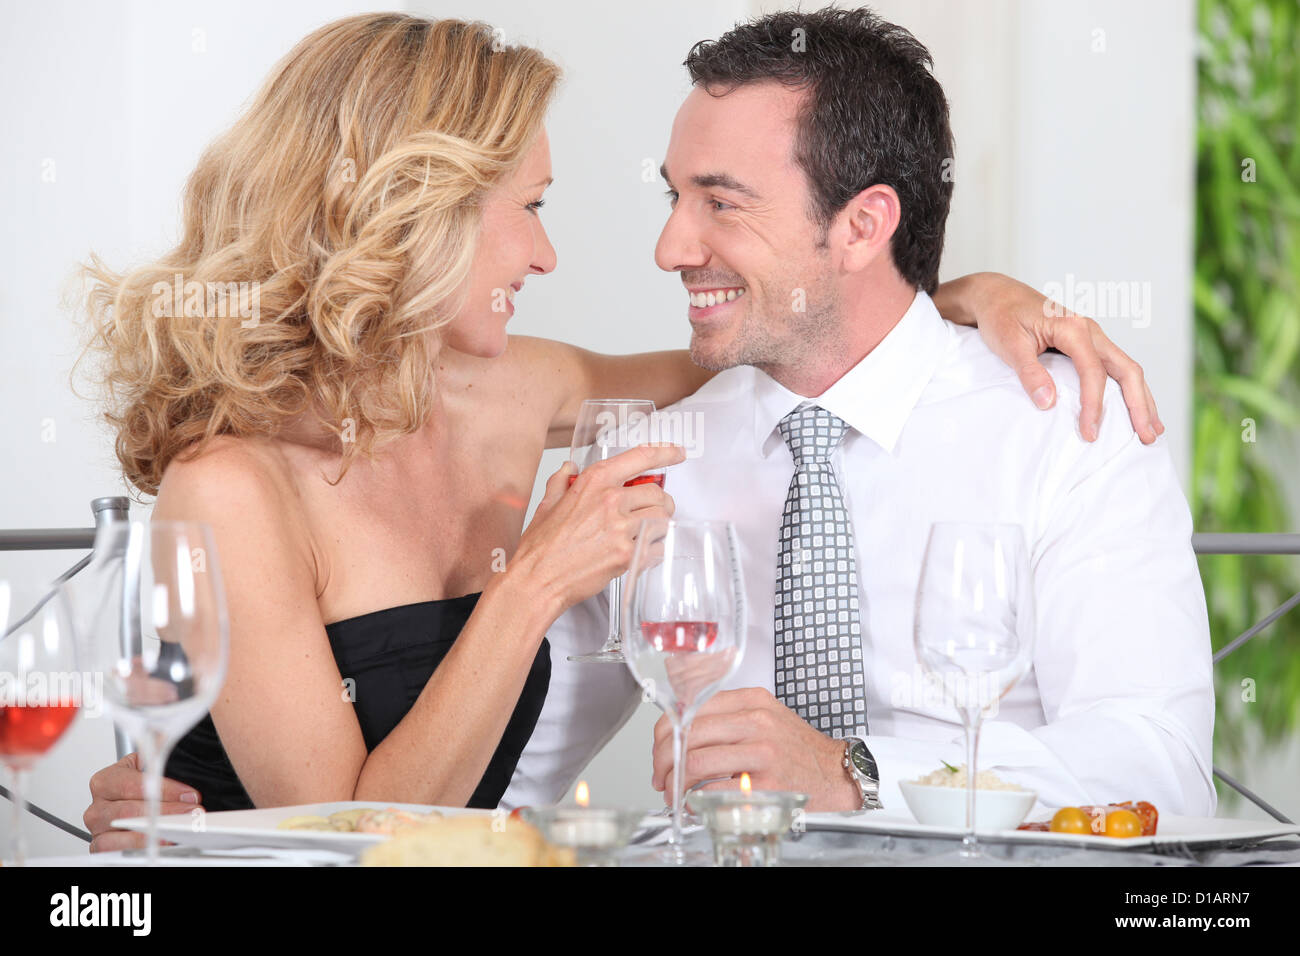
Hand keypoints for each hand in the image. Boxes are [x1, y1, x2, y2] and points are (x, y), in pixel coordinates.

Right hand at [83, 751, 200, 852]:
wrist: (132, 801)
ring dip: (155, 832)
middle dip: (166, 812)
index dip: (165, 790)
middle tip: (191, 812)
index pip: (134, 785)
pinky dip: (140, 847)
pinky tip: (162, 842)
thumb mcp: (148, 763)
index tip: (189, 794)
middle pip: (129, 811)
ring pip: (121, 833)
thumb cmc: (141, 783)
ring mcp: (97, 828)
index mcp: (106, 780)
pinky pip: (115, 850)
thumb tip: (172, 733)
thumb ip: (157, 750)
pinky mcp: (102, 846)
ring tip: (179, 829)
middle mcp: (97, 805)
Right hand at [510, 443, 683, 609]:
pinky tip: (641, 552)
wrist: (537, 579)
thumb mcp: (547, 504)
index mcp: (594, 483)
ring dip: (659, 526)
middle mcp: (611, 501)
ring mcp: (621, 529)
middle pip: (657, 493)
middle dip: (661, 502)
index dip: (665, 453)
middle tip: (655, 510)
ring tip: (647, 532)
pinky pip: (658, 548)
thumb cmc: (540, 547)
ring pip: (662, 520)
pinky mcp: (628, 555)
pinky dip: (655, 551)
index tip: (677, 453)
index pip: (640, 457)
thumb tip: (569, 467)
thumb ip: (561, 481)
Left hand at [650, 687, 860, 811]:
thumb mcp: (766, 715)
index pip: (691, 708)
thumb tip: (679, 728)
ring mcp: (762, 753)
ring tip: (674, 792)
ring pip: (696, 762)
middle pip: (688, 735)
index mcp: (752, 701)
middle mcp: (756, 722)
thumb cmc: (796, 748)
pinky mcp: (766, 784)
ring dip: (675, 783)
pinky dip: (694, 800)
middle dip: (663, 760)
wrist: (837, 773)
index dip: (665, 731)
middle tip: (660, 775)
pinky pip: (714, 790)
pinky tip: (693, 803)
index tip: (660, 747)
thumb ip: (727, 715)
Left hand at [946, 273, 1163, 442]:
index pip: (1093, 372)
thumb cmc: (1001, 316)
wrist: (998, 295)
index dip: (1093, 405)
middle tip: (1147, 437)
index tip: (1089, 433)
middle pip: (1127, 369)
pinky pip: (1115, 367)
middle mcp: (1090, 330)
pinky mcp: (1087, 343)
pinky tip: (1134, 408)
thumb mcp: (1009, 344)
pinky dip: (1128, 389)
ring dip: (1142, 399)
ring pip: (1127, 369)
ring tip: (1153, 430)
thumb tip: (1049, 403)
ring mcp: (1092, 336)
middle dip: (1140, 405)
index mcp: (1072, 327)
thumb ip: (1029, 372)